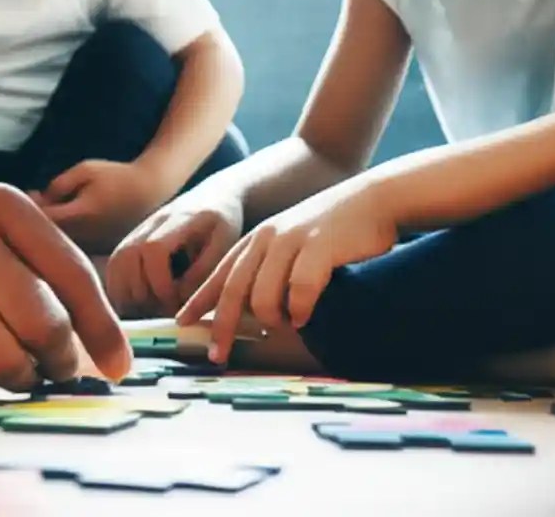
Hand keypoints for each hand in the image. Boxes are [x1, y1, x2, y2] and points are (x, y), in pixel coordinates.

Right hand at [0, 177, 131, 399]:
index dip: (102, 329)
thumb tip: (99, 345)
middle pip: (41, 323)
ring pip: (0, 356)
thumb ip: (44, 267)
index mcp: (5, 207)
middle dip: (60, 360)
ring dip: (20, 378)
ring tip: (19, 372)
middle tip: (58, 370)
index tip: (118, 367)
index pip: (73, 275)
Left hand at [30, 160, 167, 253]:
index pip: (43, 220)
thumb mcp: (85, 169)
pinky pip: (75, 247)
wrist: (150, 192)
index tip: (32, 193)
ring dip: (51, 227)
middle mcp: (85, 236)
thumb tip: (39, 201)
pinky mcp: (100, 252)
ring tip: (55, 206)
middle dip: (38, 218)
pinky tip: (70, 218)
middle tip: (38, 197)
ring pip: (60, 244)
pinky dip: (66, 235)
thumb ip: (58, 184)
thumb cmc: (116, 176)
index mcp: (80, 215)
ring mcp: (93, 247)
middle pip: (47, 236)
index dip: (30, 208)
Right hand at [104, 186, 243, 317]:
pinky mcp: (133, 237)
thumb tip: (180, 298)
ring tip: (148, 308)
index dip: (160, 281)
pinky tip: (136, 302)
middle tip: (162, 309)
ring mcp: (140, 227)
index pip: (154, 248)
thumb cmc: (224, 221)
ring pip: (116, 261)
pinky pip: (115, 263)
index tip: (175, 302)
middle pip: (128, 256)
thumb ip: (204, 270)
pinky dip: (119, 286)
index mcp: (180, 219)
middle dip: (142, 291)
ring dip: (126, 291)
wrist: (214, 194)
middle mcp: (154, 221)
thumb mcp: (226, 244)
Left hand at [177, 179, 397, 362]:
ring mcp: (292, 241)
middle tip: (217, 355)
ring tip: (287, 324)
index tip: (181, 324)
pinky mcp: (319, 247)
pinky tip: (305, 317)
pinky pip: (299, 291)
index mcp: (257, 240)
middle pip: (232, 290)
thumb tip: (253, 311)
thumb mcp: (292, 242)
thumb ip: (270, 268)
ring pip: (263, 296)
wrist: (374, 199)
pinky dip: (299, 310)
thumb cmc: (334, 230)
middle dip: (222, 327)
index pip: (220, 275)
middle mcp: (267, 239)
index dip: (199, 301)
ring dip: (271, 319)